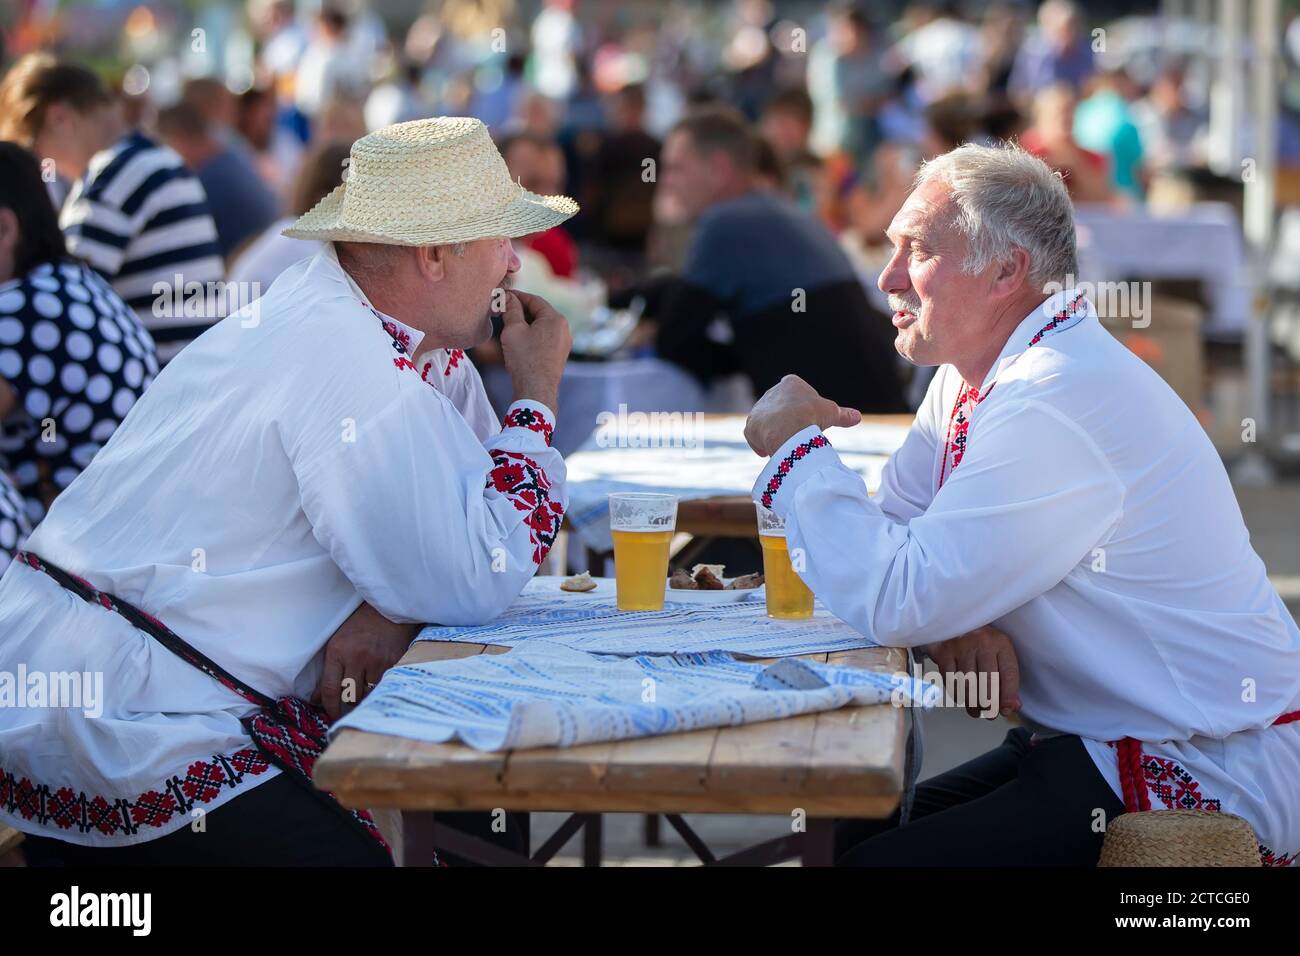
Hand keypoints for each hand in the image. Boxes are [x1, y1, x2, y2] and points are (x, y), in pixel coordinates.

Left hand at [315, 602, 419, 720]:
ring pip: (368, 693)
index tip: (331, 715)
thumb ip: (328, 669)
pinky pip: (384, 685)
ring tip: (367, 683)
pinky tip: (380, 677)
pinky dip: (381, 685)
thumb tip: (318, 698)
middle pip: (350, 695)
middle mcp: (356, 657)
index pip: (330, 689)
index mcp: (338, 650)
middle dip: (349, 700)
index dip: (329, 707)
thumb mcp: (338, 641)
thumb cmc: (360, 625)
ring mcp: (377, 660)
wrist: (388, 608)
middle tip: (351, 699)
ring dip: (366, 693)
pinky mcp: (394, 661)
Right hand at [499, 290, 570, 411]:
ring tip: (508, 325)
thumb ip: (511, 309)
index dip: (516, 296)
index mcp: (555, 318)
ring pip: (542, 325)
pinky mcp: (560, 354)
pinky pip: (545, 338)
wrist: (536, 390)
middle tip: (502, 311)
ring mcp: (564, 342)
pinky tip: (519, 340)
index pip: (534, 300)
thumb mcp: (513, 329)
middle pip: (540, 312)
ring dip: (526, 323)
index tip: (502, 296)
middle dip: (520, 310)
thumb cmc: (524, 359)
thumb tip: (507, 297)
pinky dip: (532, 334)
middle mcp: (564, 328)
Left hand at [744, 374, 861, 456]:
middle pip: (781, 410)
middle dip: (787, 422)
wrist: (790, 429)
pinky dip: (760, 444)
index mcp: (790, 384)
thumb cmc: (812, 416)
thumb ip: (843, 414)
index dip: (804, 411)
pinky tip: (767, 452)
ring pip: (767, 423)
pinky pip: (754, 435)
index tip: (809, 423)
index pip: (796, 397)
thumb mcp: (831, 412)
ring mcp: (759, 410)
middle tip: (797, 436)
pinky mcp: (751, 425)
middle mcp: (771, 393)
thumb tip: (857, 417)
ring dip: (774, 433)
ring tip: (783, 445)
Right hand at [918, 625, 1020, 718]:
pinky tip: (962, 698)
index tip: (1006, 710)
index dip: (1008, 696)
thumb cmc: (981, 644)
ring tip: (976, 711)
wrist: (954, 622)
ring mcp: (961, 646)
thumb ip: (1008, 681)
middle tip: (989, 715)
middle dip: (989, 704)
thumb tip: (1012, 707)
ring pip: (968, 684)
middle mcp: (982, 642)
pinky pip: (951, 681)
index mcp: (1001, 643)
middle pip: (987, 682)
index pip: (1008, 673)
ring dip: (972, 703)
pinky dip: (957, 694)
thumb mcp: (999, 655)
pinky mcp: (943, 652)